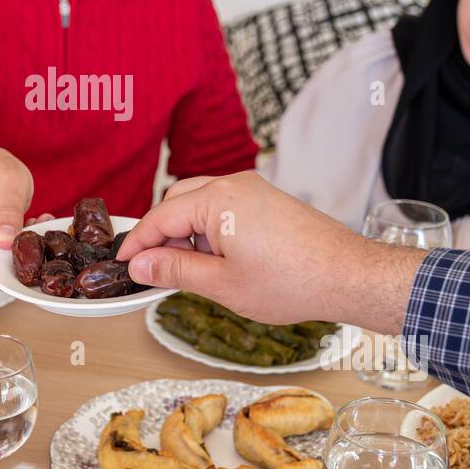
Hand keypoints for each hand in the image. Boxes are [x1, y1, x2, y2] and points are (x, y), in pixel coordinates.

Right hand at [0, 135, 34, 274]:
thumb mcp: (9, 177)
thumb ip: (8, 209)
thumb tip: (4, 242)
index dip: (7, 264)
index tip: (32, 250)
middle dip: (14, 254)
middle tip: (36, 226)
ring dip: (13, 250)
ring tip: (28, 222)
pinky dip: (7, 249)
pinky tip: (18, 229)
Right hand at [116, 172, 424, 332]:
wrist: (347, 275)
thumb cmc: (291, 281)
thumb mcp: (221, 284)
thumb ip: (174, 271)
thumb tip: (140, 266)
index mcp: (217, 199)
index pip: (160, 217)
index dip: (137, 244)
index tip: (122, 266)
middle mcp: (233, 184)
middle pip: (177, 202)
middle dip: (161, 236)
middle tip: (154, 271)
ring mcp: (253, 189)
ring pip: (200, 203)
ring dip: (186, 233)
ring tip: (189, 272)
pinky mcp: (267, 200)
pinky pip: (224, 206)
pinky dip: (209, 229)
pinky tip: (216, 261)